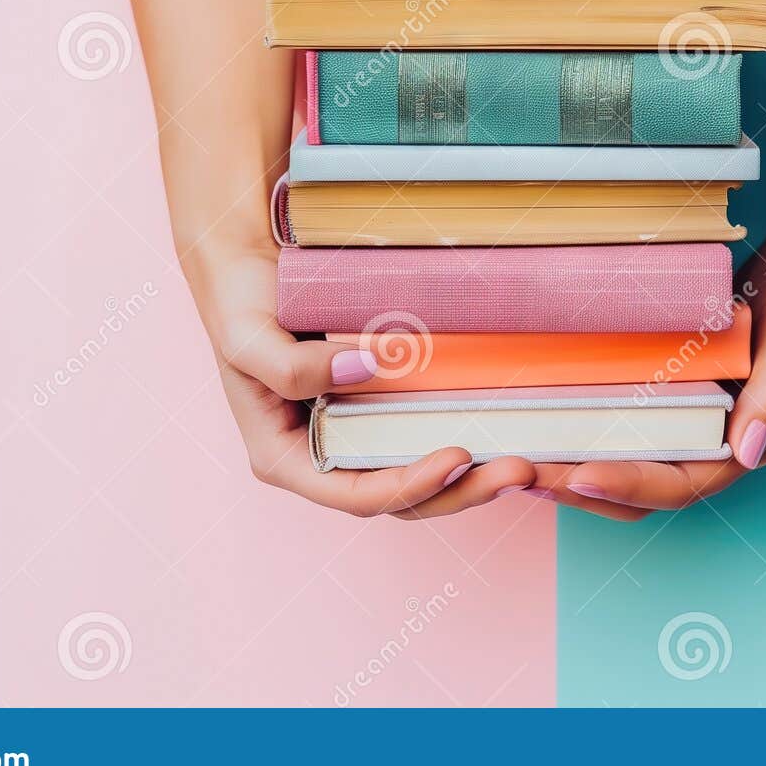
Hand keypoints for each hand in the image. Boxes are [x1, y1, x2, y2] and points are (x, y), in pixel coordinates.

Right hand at [184, 238, 536, 518]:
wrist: (247, 266)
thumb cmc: (240, 304)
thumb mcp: (248, 337)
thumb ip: (293, 366)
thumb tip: (364, 369)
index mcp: (286, 459)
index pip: (355, 495)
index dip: (409, 485)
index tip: (458, 457)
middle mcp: (323, 459)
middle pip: (400, 499)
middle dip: (460, 493)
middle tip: (519, 470)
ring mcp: (353, 437)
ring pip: (418, 476)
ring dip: (473, 478)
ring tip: (525, 464)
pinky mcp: (379, 410)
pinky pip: (422, 438)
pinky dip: (464, 443)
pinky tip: (506, 434)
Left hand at [531, 237, 765, 519]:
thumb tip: (747, 451)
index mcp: (744, 444)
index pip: (679, 484)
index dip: (627, 484)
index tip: (577, 474)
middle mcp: (712, 447)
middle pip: (638, 491)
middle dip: (580, 490)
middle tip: (522, 473)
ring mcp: (687, 428)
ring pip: (621, 469)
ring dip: (570, 473)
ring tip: (515, 462)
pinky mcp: (666, 404)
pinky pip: (617, 434)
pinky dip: (577, 439)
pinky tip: (536, 425)